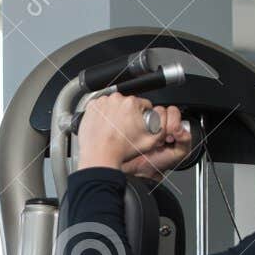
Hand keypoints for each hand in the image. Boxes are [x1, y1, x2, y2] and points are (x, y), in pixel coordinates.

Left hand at [77, 93, 191, 182]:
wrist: (100, 155)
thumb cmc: (121, 149)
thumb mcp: (151, 141)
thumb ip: (160, 127)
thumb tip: (163, 121)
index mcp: (132, 103)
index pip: (144, 104)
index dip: (143, 115)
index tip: (138, 124)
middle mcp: (116, 99)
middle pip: (128, 104)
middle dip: (128, 114)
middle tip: (126, 129)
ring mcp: (102, 102)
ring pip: (113, 105)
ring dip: (115, 113)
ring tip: (114, 129)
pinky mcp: (91, 108)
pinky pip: (100, 108)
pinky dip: (102, 114)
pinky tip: (105, 126)